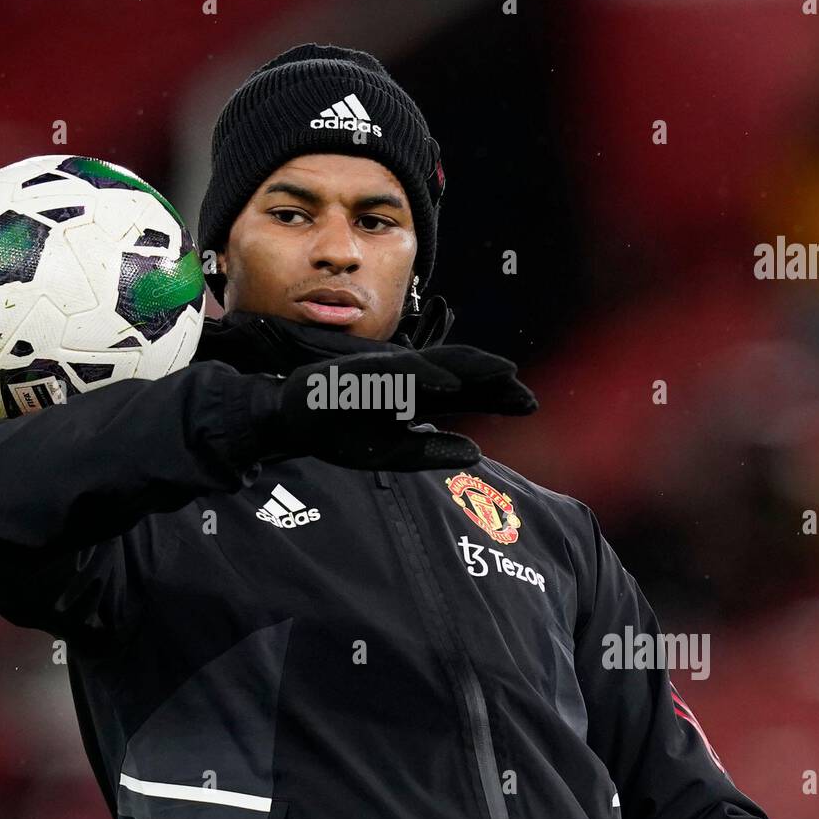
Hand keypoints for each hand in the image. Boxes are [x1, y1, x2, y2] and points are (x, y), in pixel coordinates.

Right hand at [247, 344, 537, 470]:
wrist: (289, 418)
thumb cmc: (338, 432)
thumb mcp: (390, 452)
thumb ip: (430, 450)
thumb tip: (476, 452)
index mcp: (415, 396)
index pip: (465, 392)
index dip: (496, 396)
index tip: (529, 404)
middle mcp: (405, 378)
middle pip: (458, 373)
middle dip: (493, 381)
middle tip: (528, 396)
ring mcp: (385, 371)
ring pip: (435, 365)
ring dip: (470, 368)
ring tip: (503, 373)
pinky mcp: (362, 373)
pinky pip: (398, 374)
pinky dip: (424, 377)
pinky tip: (448, 384)